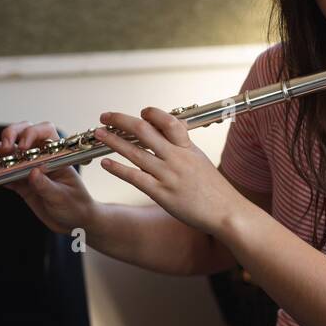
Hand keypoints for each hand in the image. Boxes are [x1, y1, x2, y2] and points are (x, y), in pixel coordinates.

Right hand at [0, 122, 98, 234]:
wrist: (74, 222)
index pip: (46, 132)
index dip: (32, 133)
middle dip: (11, 135)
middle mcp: (42, 158)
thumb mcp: (63, 197)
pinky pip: (5, 173)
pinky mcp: (20, 183)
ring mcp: (29, 169)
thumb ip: (47, 186)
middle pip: (24, 134)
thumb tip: (33, 172)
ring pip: (10, 152)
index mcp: (57, 156)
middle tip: (4, 147)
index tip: (23, 146)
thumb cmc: (76, 206)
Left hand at [94, 107, 241, 235]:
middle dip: (121, 121)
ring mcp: (169, 176)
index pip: (168, 121)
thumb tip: (169, 132)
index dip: (152, 114)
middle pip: (145, 131)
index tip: (140, 112)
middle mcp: (177, 158)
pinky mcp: (163, 194)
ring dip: (113, 141)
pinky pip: (136, 178)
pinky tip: (105, 164)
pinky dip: (118, 169)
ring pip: (135, 152)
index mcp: (188, 148)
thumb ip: (183, 147)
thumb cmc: (215, 190)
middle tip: (105, 116)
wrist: (227, 213)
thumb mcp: (201, 160)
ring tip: (99, 134)